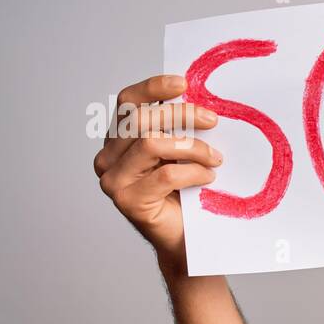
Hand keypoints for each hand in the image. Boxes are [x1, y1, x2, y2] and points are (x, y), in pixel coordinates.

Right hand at [93, 74, 223, 274]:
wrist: (183, 240)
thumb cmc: (184, 194)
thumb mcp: (181, 154)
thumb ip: (178, 129)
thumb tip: (201, 100)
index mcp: (118, 140)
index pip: (127, 103)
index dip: (153, 88)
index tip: (183, 83)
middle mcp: (108, 158)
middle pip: (139, 120)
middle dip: (181, 114)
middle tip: (213, 120)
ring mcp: (113, 180)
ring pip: (151, 144)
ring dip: (192, 147)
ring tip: (215, 158)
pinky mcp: (128, 201)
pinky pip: (165, 175)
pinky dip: (193, 172)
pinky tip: (208, 177)